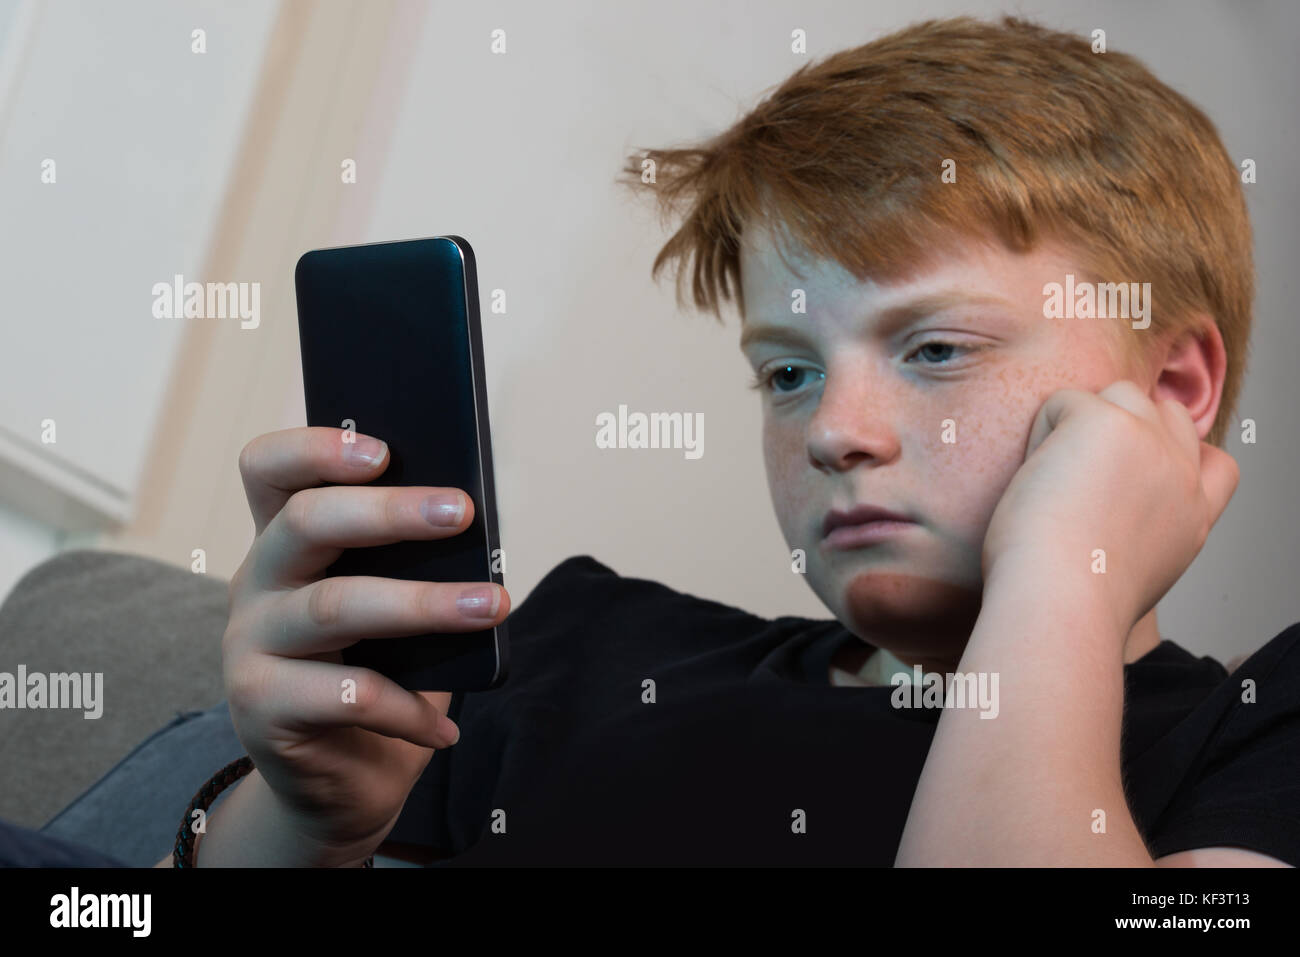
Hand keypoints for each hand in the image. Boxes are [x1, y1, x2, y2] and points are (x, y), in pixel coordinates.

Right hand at [220, 426, 510, 862]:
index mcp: (285, 542)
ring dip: (425, 604)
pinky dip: (409, 710)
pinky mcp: (262, 708)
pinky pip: (347, 696)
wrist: (340, 781)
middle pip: (305, 523)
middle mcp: (257, 583)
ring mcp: (251, 646)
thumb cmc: (378, 674)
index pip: (269, 469)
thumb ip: (411, 564)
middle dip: (390, 512)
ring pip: (336, 606)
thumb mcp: (392, 609)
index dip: (314, 448)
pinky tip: (446, 726)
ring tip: (494, 606)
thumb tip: (470, 524)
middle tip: (462, 511)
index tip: (383, 447)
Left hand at [980, 380, 1238, 636]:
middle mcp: (1181, 476)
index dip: (1178, 455)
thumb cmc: (1073, 601)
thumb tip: (1111, 514)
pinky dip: (1040, 432)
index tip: (1133, 477)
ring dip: (1079, 424)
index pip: (1216, 465)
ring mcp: (1149, 442)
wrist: (1060, 600)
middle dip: (1121, 430)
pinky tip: (1037, 477)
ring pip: (1117, 395)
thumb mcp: (1135, 573)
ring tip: (1054, 479)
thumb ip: (1144, 531)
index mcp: (1194, 517)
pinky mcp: (1105, 421)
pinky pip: (1063, 402)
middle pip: (1164, 414)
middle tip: (1076, 480)